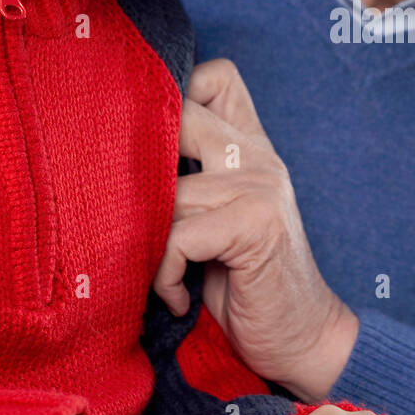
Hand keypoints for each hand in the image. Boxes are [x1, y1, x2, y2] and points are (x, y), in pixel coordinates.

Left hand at [152, 59, 358, 398]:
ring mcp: (260, 186)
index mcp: (252, 147)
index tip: (149, 145)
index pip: (215, 77)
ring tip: (163, 277)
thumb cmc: (248, 284)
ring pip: (166, 194)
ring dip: (149, 245)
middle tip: (137, 221)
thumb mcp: (221, 218)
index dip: (174, 90)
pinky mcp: (255, 224)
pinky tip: (177, 298)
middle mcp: (259, 157)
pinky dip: (165, 276)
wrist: (302, 337)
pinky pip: (177, 236)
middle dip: (141, 172)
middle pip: (178, 119)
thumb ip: (194, 179)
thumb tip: (111, 155)